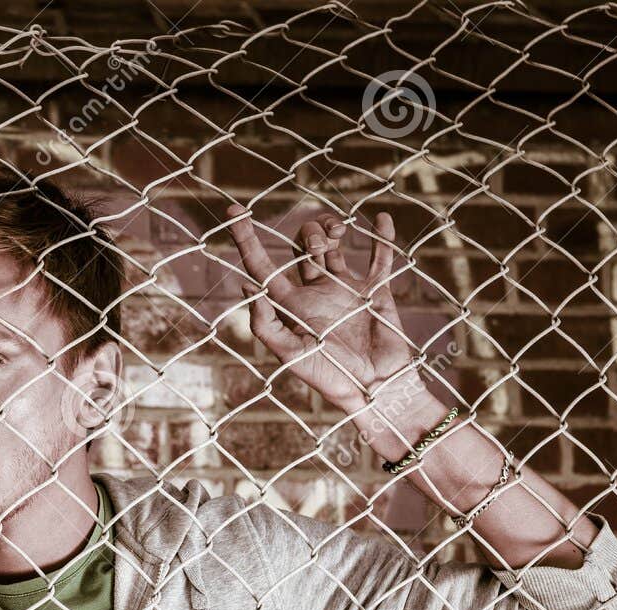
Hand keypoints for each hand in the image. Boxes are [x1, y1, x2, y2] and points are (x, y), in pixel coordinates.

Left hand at [227, 206, 415, 409]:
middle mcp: (315, 293)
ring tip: (337, 234)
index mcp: (290, 306)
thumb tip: (248, 288)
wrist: (375, 389)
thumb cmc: (330, 379)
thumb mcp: (291, 356)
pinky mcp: (376, 290)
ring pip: (334, 245)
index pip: (262, 266)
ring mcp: (345, 289)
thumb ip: (267, 326)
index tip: (234, 212)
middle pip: (303, 247)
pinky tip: (382, 220)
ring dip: (332, 229)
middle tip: (318, 243)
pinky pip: (379, 258)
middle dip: (307, 233)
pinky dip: (381, 237)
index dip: (246, 240)